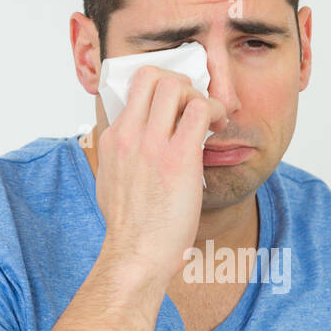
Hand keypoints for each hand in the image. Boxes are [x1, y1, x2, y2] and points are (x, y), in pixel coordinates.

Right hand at [95, 65, 227, 285]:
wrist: (136, 255)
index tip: (176, 107)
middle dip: (179, 82)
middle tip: (194, 104)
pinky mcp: (179, 158)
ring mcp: (152, 145)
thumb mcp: (110, 182)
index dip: (159, 90)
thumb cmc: (129, 229)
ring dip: (199, 94)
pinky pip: (201, 110)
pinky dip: (216, 110)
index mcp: (112, 139)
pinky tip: (220, 127)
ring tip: (210, 117)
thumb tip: (131, 148)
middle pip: (151, 75)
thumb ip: (120, 158)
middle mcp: (128, 135)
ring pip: (176, 85)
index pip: (133, 88)